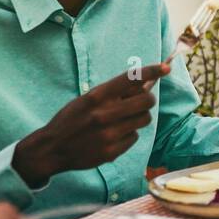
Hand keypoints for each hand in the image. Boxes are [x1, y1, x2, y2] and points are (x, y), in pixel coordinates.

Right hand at [14, 62, 168, 185]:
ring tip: (122, 120)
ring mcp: (110, 134)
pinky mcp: (112, 151)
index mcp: (97, 96)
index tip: (166, 67)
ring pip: (144, 119)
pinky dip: (128, 135)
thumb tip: (143, 85)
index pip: (131, 78)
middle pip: (147, 101)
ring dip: (138, 118)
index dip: (152, 71)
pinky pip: (134, 137)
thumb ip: (113, 93)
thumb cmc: (71, 119)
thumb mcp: (87, 99)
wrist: (52, 148)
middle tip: (139, 102)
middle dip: (147, 100)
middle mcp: (105, 114)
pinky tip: (112, 136)